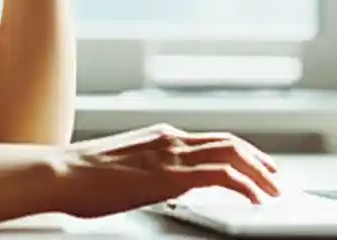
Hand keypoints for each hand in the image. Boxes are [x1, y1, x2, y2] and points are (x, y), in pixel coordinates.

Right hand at [57, 123, 282, 218]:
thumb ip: (145, 172)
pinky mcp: (172, 174)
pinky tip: (255, 200)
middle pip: (229, 143)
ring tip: (274, 190)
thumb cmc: (80, 177)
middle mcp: (171, 139)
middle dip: (257, 159)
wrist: (61, 173)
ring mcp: (173, 153)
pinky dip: (245, 186)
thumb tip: (152, 186)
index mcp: (161, 137)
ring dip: (259, 172)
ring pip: (233, 155)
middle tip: (275, 177)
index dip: (239, 152)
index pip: (211, 140)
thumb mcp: (122, 169)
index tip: (255, 166)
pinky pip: (222, 176)